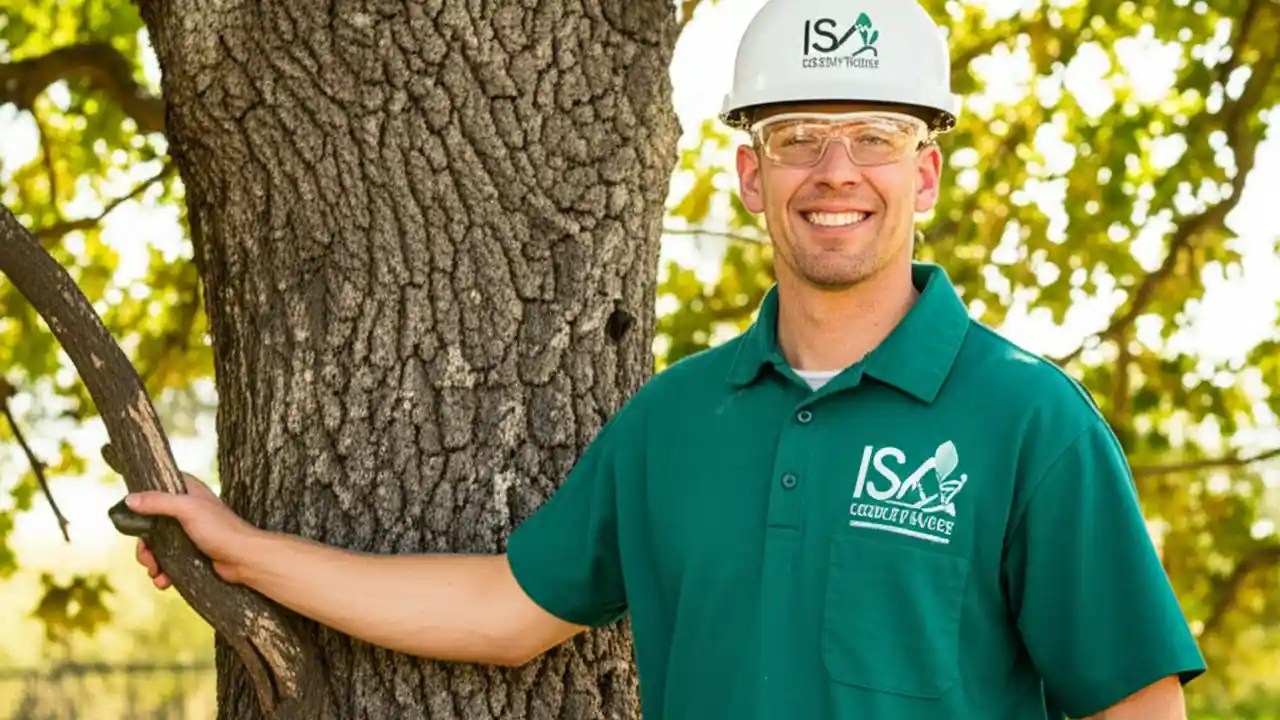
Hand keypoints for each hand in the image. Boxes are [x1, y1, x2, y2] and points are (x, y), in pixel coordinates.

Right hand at [128, 474, 261, 588]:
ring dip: (152, 560)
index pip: (154, 489)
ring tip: (155, 573)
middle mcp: (186, 508)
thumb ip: (159, 502)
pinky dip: (163, 570)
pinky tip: (163, 581)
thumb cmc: (221, 530)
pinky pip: (168, 559)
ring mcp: (187, 530)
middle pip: (150, 522)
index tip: (132, 519)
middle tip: (147, 558)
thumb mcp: (188, 509)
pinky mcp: (190, 550)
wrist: (244, 559)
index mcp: (187, 491)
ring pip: (157, 544)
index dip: (141, 503)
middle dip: (144, 544)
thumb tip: (129, 500)